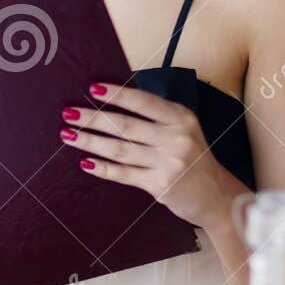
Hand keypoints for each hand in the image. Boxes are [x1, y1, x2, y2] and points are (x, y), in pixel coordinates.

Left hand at [59, 81, 245, 229]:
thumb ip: (158, 117)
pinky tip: (85, 162)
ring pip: (120, 149)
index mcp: (181, 118)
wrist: (217, 196)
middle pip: (125, 125)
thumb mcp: (185, 130)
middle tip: (68, 113)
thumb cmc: (194, 158)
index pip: (143, 101)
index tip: (92, 88)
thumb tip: (115, 102)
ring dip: (90, 142)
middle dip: (93, 118)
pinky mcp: (160, 185)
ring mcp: (167, 163)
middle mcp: (176, 138)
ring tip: (68, 135)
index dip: (117, 94)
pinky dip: (103, 168)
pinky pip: (123, 174)